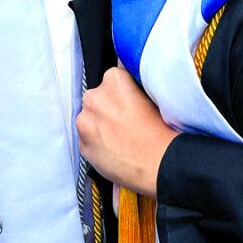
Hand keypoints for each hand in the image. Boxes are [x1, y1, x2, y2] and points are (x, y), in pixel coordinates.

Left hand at [76, 66, 177, 197]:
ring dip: (100, 124)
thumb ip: (135, 88)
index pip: (114, 78)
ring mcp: (85, 121)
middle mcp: (94, 97)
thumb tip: (130, 89)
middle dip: (108, 107)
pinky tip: (114, 149)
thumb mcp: (152, 97)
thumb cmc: (159, 132)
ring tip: (120, 138)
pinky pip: (87, 139)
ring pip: (90, 118)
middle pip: (99, 97)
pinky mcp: (82, 144)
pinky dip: (97, 142)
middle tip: (126, 121)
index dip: (123, 92)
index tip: (130, 103)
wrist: (157, 163)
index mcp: (114, 79)